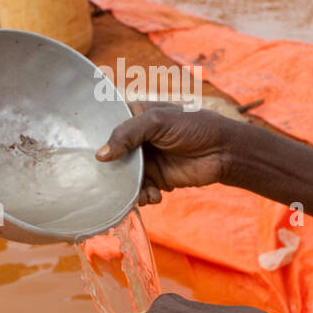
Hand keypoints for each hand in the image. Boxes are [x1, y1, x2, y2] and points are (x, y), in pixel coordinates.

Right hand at [95, 102, 235, 204]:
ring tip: (141, 194)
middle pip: (113, 156)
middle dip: (112, 171)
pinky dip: (144, 196)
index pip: (108, 125)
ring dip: (130, 188)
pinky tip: (155, 196)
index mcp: (136, 116)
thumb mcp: (158, 122)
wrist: (223, 151)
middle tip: (111, 182)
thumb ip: (128, 134)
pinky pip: (140, 190)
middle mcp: (138, 138)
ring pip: (125, 177)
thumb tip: (101, 155)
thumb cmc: (193, 126)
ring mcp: (146, 159)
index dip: (98, 139)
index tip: (90, 154)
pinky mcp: (157, 178)